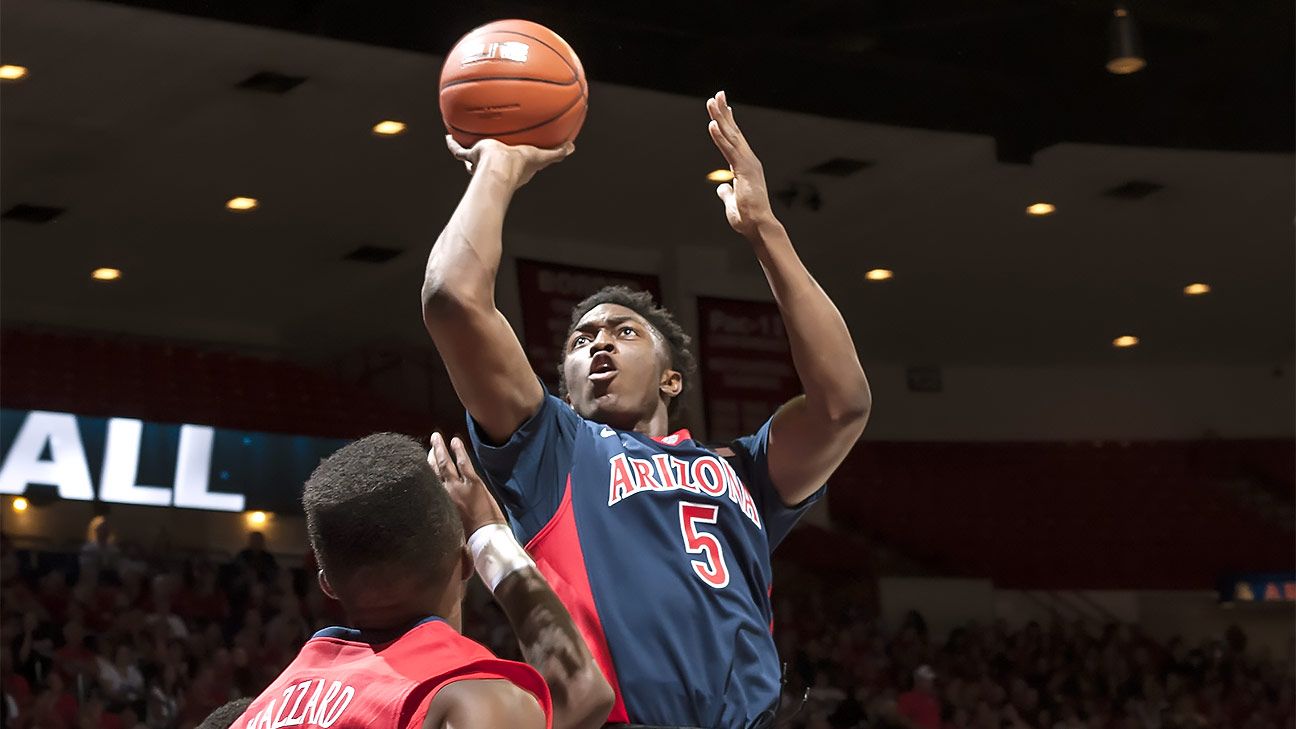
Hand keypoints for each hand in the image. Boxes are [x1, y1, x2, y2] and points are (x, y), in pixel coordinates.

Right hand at [428, 432, 505, 535]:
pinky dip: (458, 451)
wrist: (483, 542)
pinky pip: (463, 462)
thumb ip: (443, 526)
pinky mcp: (473, 483)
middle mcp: (442, 494)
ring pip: (445, 464)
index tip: (419, 465)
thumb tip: (439, 525)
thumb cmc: (468, 544)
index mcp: (436, 507)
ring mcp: (457, 487)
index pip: (427, 485)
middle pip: (432, 471)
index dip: (423, 473)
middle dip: (429, 457)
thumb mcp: (450, 536)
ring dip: (440, 449)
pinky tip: (454, 441)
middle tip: (427, 446)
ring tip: (436, 437)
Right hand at [446, 136, 573, 188]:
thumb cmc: (520, 166)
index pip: (514, 164)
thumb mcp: (542, 156)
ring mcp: (482, 164)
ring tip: (465, 141)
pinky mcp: (471, 156)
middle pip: (492, 163)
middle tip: (490, 148)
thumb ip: (556, 153)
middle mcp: (495, 167)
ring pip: (474, 158)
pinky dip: (453, 145)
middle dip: (490, 157)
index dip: (516, 158)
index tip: (516, 154)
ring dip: (470, 151)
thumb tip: (572, 146)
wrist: (499, 169)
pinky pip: (459, 151)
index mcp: (512, 168)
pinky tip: (448, 136)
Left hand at [706, 91, 776, 237]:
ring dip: (721, 118)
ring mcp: (747, 164)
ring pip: (731, 136)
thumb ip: (727, 192)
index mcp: (744, 166)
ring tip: (713, 102)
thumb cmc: (748, 217)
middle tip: (718, 94)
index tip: (722, 107)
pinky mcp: (744, 171)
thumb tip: (722, 188)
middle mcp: (748, 161)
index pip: (734, 140)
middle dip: (724, 112)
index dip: (728, 122)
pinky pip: (729, 150)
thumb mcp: (732, 202)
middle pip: (734, 132)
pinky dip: (720, 137)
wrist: (759, 226)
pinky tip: (712, 124)